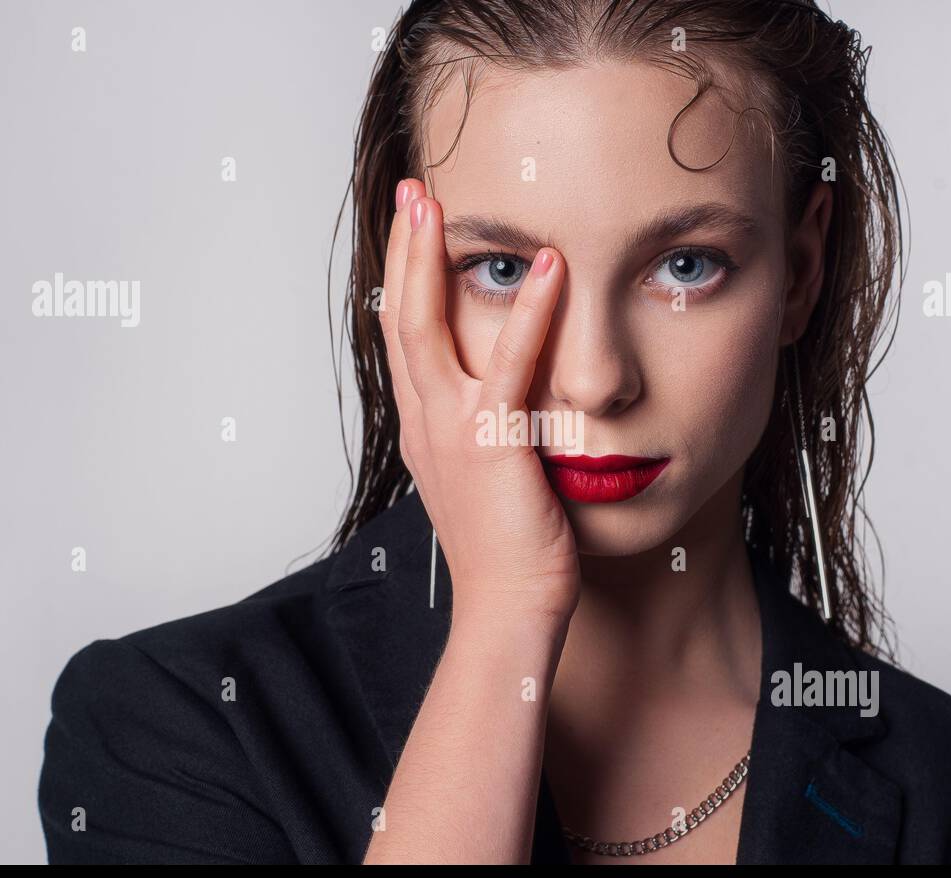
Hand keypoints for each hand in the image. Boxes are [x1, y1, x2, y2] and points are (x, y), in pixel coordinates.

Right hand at [378, 178, 579, 625]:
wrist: (508, 611)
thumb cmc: (509, 554)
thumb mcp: (489, 483)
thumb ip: (489, 438)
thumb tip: (507, 411)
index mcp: (426, 430)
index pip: (406, 339)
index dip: (404, 281)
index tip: (414, 232)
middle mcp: (427, 424)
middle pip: (400, 318)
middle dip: (403, 251)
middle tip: (411, 192)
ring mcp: (452, 432)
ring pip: (428, 327)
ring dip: (432, 259)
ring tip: (441, 201)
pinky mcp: (493, 445)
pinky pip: (510, 367)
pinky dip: (531, 314)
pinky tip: (551, 267)